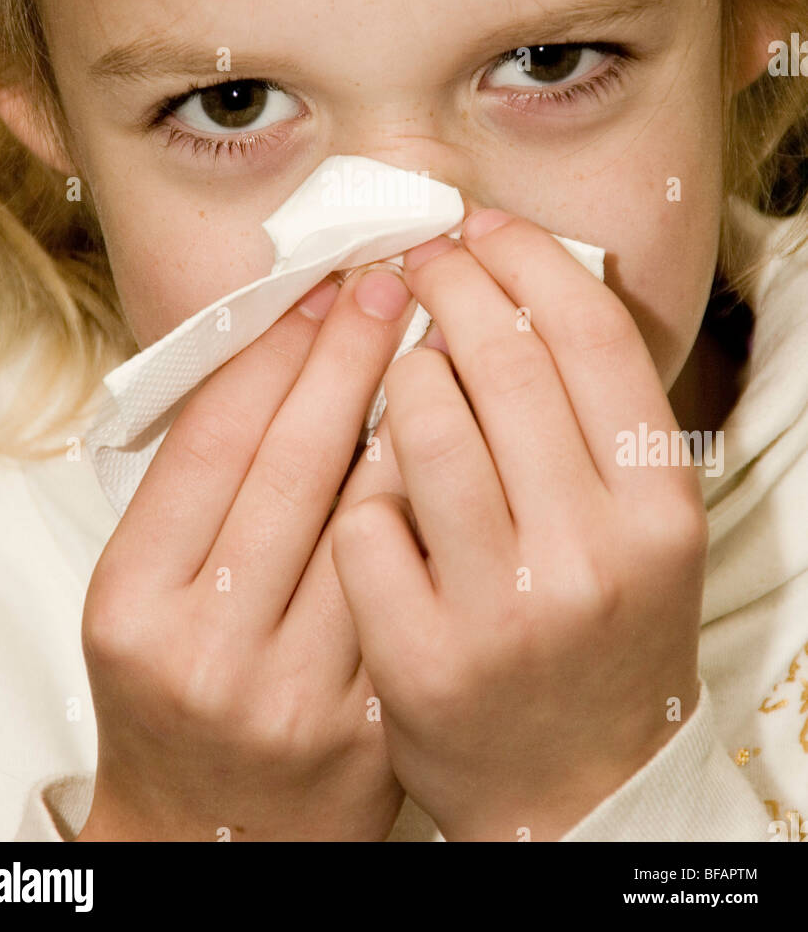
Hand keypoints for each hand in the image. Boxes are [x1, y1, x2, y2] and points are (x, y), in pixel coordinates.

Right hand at [76, 261, 415, 841]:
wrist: (220, 838)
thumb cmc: (178, 688)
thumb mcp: (149, 589)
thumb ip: (203, 487)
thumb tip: (286, 348)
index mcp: (137, 600)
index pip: (215, 438)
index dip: (275, 349)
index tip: (321, 286)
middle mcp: (212, 648)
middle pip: (296, 461)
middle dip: (351, 353)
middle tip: (393, 278)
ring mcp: (300, 692)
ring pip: (375, 511)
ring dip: (416, 406)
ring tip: (445, 332)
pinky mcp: (376, 723)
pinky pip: (422, 580)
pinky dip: (442, 492)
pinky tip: (470, 432)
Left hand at [331, 211, 708, 841]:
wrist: (575, 791)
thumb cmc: (603, 636)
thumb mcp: (638, 528)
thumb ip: (595, 420)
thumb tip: (523, 282)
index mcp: (658, 510)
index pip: (593, 337)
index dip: (528, 259)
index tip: (483, 227)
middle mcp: (592, 555)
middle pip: (505, 362)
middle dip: (449, 285)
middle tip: (418, 259)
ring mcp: (503, 612)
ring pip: (422, 426)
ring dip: (398, 377)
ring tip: (400, 371)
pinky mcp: (418, 659)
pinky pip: (363, 518)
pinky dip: (360, 490)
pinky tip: (371, 491)